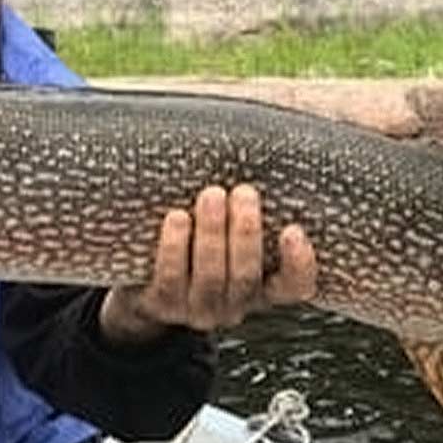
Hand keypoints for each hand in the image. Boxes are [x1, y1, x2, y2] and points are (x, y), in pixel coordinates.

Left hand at [99, 184, 316, 344]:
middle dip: (246, 233)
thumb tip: (274, 132)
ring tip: (211, 195)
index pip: (295, 287)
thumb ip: (247, 201)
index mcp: (261, 287)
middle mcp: (234, 305)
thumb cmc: (198, 236)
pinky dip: (175, 248)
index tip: (293, 230)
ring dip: (212, 235)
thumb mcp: (228, 225)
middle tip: (244, 192)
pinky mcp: (161, 305)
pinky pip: (170, 279)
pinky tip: (176, 217)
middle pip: (246, 277)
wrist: (143, 277)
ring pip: (210, 278)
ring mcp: (197, 309)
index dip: (300, 264)